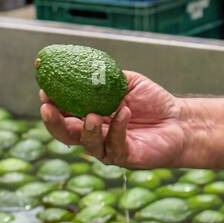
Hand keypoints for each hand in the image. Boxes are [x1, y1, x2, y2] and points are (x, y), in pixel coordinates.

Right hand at [40, 71, 189, 168]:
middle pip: (65, 134)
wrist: (180, 120)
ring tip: (91, 115)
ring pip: (88, 144)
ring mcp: (109, 148)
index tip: (43, 90)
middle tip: (47, 108)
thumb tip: (84, 65)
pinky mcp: (126, 157)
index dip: (51, 104)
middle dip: (53, 122)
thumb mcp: (127, 82)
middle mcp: (96, 135)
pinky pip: (115, 145)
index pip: (63, 113)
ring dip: (87, 129)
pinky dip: (118, 128)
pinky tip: (123, 111)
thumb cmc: (153, 102)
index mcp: (90, 116)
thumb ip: (106, 77)